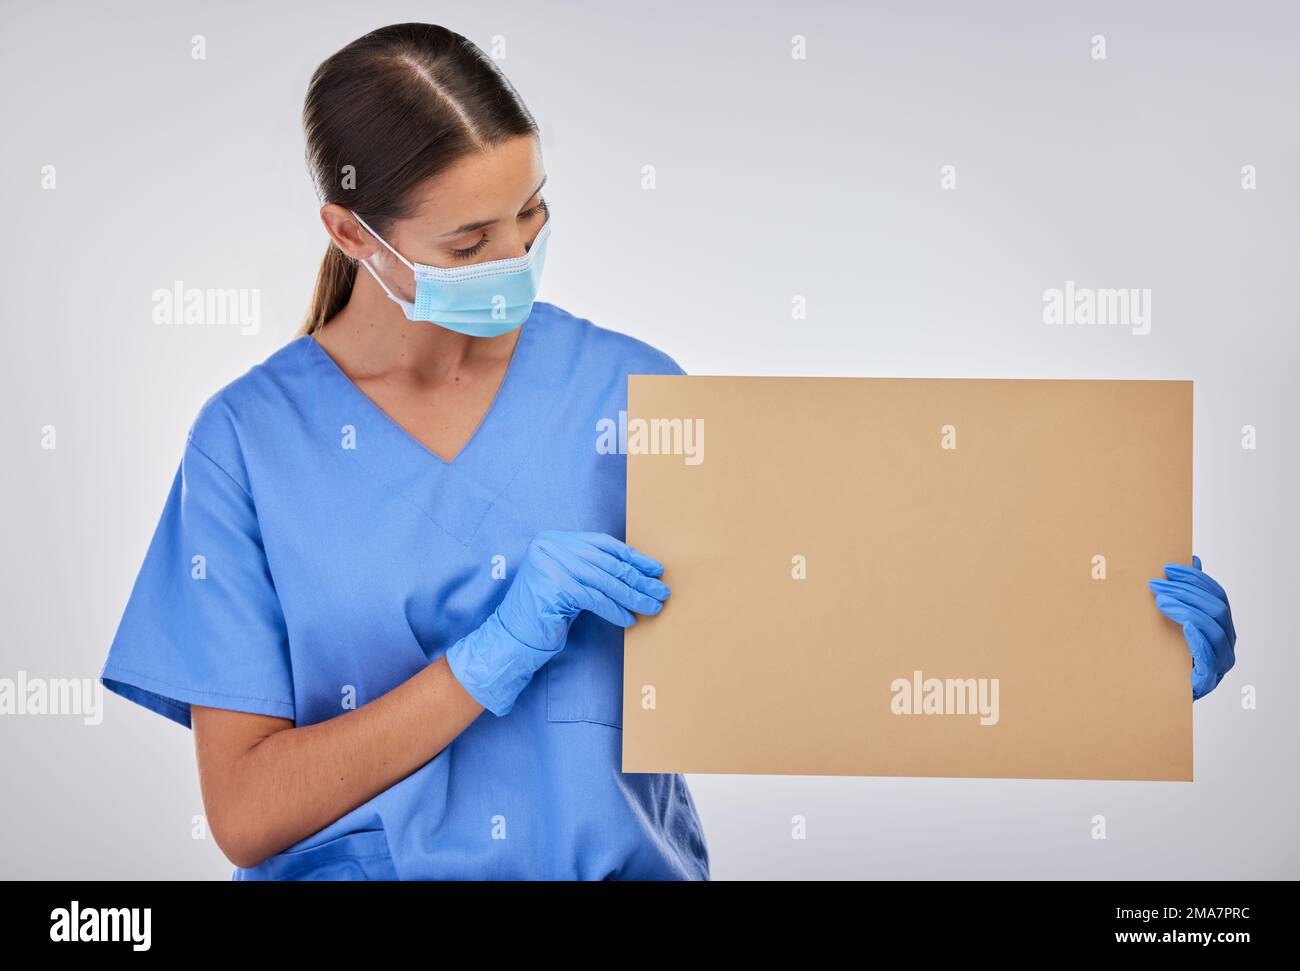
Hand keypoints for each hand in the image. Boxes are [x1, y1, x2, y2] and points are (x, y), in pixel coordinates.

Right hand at [446, 531, 669, 715]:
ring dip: (633, 597)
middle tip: (660, 590)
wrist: (512, 635)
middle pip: (606, 563)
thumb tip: (638, 570)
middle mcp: (551, 546)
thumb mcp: (569, 580)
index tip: (654, 568)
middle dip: (638, 578)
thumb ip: (591, 567)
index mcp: (553, 538)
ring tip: (652, 607)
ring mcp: (552, 565)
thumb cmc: (544, 610)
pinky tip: (629, 619)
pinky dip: (615, 611)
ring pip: (605, 581)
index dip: (632, 556)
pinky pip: (595, 599)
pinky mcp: (556, 587)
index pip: (603, 544)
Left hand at [1148, 555, 1235, 700]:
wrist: (1154, 694)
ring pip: (1214, 628)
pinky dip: (1198, 638)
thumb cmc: (1166, 654)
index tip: (1168, 568)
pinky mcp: (1208, 681)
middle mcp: (1227, 645)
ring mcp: (1220, 664)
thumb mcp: (1174, 621)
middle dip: (1185, 592)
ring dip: (1186, 609)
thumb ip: (1186, 593)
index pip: (1217, 595)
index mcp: (1222, 627)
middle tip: (1156, 584)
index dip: (1195, 578)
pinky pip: (1210, 656)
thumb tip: (1193, 558)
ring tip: (1160, 601)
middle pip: (1216, 609)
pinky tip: (1185, 626)